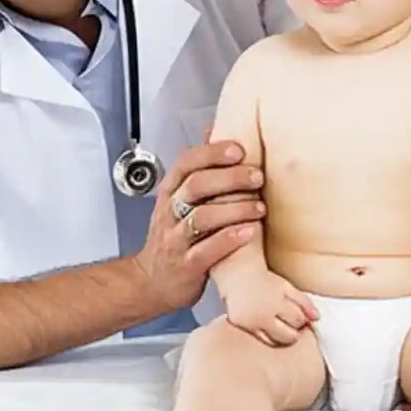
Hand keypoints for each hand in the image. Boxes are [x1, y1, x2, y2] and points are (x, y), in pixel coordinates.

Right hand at [131, 140, 265, 311]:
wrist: (151, 281)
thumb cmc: (173, 236)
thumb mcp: (179, 198)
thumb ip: (198, 168)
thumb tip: (214, 129)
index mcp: (170, 191)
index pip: (187, 163)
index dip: (213, 153)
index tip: (240, 149)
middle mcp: (170, 212)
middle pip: (196, 186)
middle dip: (230, 178)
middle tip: (257, 177)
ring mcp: (176, 239)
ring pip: (202, 217)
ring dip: (235, 209)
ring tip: (259, 207)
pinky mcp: (186, 265)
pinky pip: (207, 250)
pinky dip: (230, 239)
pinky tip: (250, 232)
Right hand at [224, 271, 318, 346]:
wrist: (238, 276)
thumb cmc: (265, 281)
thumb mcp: (286, 287)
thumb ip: (304, 302)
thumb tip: (317, 318)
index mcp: (277, 302)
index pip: (298, 320)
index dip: (301, 318)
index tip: (297, 314)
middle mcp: (263, 314)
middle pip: (289, 335)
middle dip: (294, 330)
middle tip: (288, 320)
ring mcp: (251, 323)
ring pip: (277, 341)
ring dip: (283, 336)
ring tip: (279, 324)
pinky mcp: (242, 327)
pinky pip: (262, 340)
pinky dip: (269, 337)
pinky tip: (269, 328)